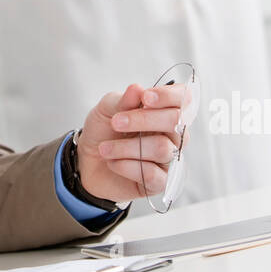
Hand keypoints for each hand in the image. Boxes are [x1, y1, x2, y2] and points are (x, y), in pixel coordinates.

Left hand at [75, 83, 190, 203]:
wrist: (86, 161)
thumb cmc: (102, 131)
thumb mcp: (106, 110)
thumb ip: (123, 100)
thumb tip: (137, 89)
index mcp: (162, 111)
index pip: (183, 99)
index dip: (169, 96)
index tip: (145, 98)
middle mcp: (171, 134)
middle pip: (176, 121)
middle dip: (143, 120)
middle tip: (116, 123)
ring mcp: (168, 159)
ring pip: (162, 148)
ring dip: (126, 147)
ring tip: (105, 149)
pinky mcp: (159, 182)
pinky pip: (152, 174)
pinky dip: (127, 166)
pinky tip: (113, 163)